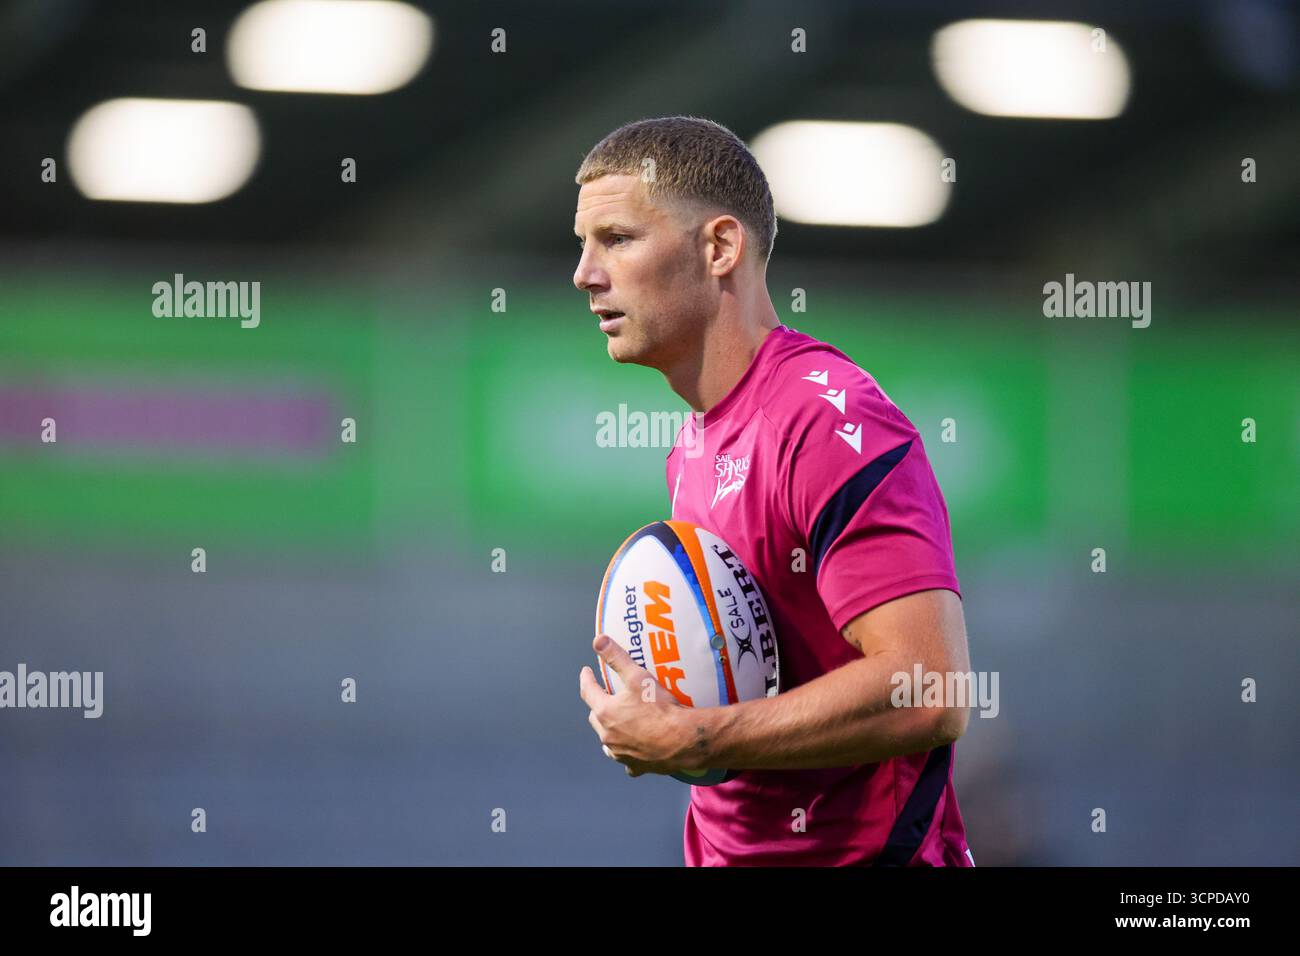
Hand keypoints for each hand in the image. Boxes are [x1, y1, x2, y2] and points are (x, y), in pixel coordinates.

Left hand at [579, 633, 696, 776]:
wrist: (682, 741)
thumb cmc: (660, 708)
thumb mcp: (638, 677)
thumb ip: (617, 657)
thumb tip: (599, 640)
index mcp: (606, 712)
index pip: (588, 691)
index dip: (586, 679)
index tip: (586, 672)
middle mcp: (608, 735)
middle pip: (595, 717)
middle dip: (597, 705)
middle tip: (606, 695)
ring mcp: (620, 753)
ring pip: (607, 740)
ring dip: (609, 730)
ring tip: (617, 722)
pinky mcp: (635, 765)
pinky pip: (625, 760)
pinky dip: (626, 753)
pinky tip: (632, 749)